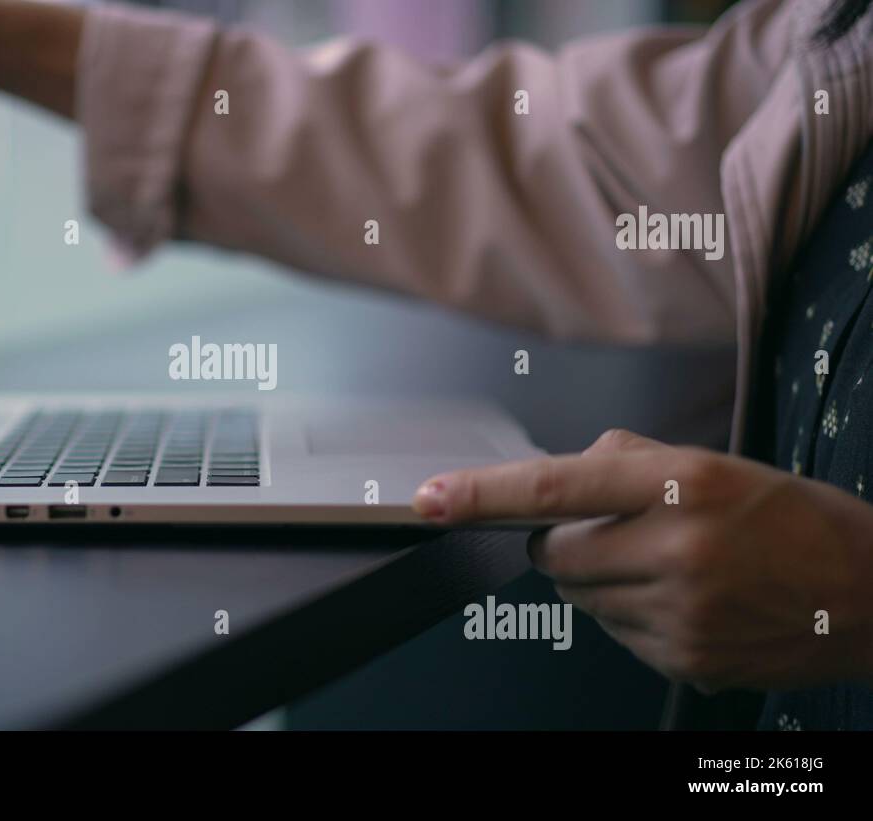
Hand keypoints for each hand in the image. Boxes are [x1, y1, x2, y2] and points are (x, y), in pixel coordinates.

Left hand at [412, 429, 872, 692]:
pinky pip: (615, 634)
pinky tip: (684, 599)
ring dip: (600, 579)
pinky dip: (631, 615)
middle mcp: (677, 550)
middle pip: (554, 553)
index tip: (432, 498)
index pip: (555, 488)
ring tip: (667, 565)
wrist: (869, 592)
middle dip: (563, 541)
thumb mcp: (712, 462)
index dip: (483, 494)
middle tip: (617, 532)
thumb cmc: (789, 518)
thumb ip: (625, 458)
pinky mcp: (685, 660)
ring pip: (581, 597)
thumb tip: (559, 471)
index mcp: (680, 485)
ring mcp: (680, 614)